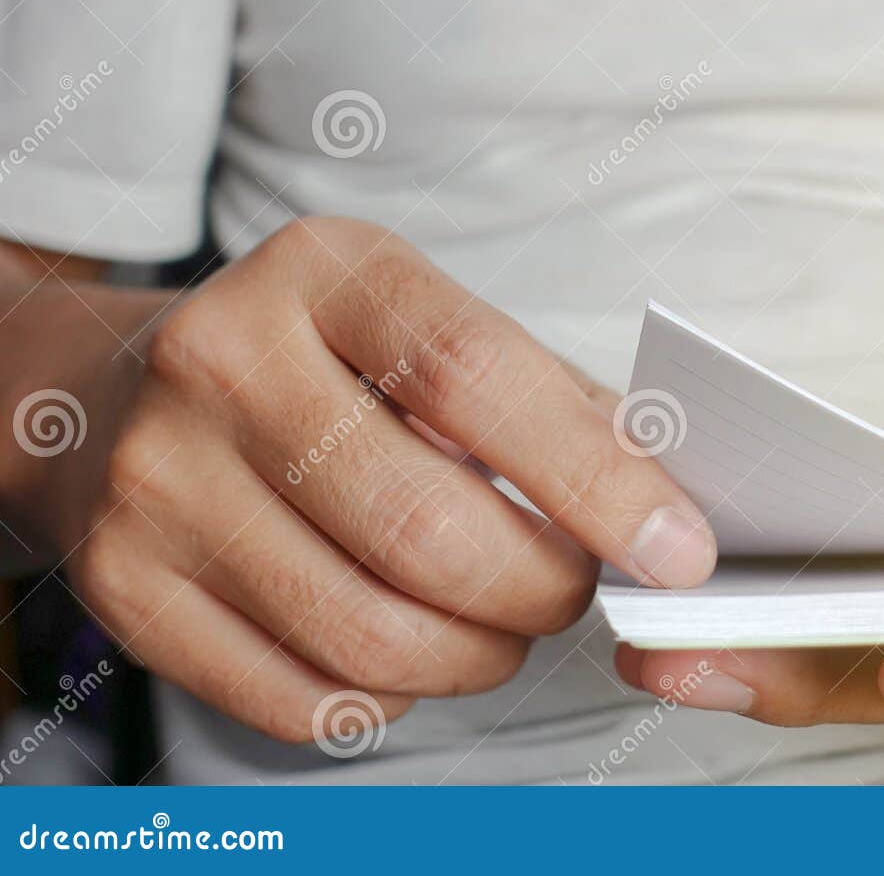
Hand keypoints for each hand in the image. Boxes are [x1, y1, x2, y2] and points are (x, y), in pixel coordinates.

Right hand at [59, 217, 714, 742]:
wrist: (122, 395)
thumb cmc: (322, 363)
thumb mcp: (425, 324)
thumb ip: (545, 398)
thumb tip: (662, 500)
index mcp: (324, 271)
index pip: (477, 376)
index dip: (594, 476)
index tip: (676, 548)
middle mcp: (222, 362)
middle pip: (426, 527)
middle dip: (543, 588)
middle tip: (576, 590)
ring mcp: (158, 479)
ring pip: (370, 634)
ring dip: (478, 655)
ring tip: (502, 626)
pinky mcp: (127, 587)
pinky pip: (302, 696)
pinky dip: (391, 697)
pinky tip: (412, 651)